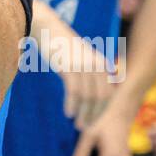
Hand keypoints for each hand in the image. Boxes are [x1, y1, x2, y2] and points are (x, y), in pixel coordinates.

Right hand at [40, 5, 115, 129]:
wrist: (47, 27)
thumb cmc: (62, 45)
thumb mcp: (82, 57)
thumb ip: (91, 73)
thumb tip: (92, 95)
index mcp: (102, 64)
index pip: (108, 94)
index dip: (102, 110)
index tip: (94, 122)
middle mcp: (96, 65)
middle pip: (101, 98)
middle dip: (95, 115)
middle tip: (86, 128)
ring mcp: (84, 66)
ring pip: (89, 97)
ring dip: (84, 114)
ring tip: (78, 124)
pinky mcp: (70, 67)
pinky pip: (75, 91)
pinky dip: (72, 104)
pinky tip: (68, 113)